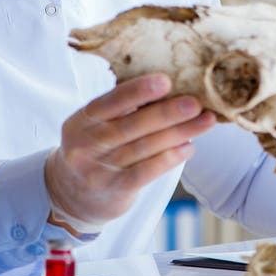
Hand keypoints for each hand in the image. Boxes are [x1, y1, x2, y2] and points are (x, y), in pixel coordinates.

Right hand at [44, 73, 215, 231]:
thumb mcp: (93, 126)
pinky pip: (147, 172)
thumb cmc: (94, 149)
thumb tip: (166, 88)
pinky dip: (170, 158)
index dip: (137, 91)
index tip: (165, 80)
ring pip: (145, 148)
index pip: (109, 102)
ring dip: (178, 133)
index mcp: (81, 120)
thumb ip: (119, 111)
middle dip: (167, 112)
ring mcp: (99, 169)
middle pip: (131, 126)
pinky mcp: (115, 190)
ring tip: (204, 122)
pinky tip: (188, 147)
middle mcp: (87, 144)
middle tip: (195, 102)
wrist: (72, 195)